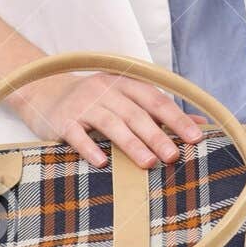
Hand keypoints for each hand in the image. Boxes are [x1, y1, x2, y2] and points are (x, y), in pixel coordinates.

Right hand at [15, 71, 204, 169]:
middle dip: (157, 135)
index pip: (156, 100)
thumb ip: (161, 112)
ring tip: (149, 163)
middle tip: (174, 156)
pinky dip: (90, 148)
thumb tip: (200, 124)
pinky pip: (77, 135)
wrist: (45, 91)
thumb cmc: (96, 99)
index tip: (195, 138)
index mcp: (126, 83)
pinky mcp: (63, 120)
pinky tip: (103, 163)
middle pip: (136, 113)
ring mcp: (83, 104)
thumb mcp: (127, 99)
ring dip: (131, 143)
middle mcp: (106, 90)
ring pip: (111, 123)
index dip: (176, 118)